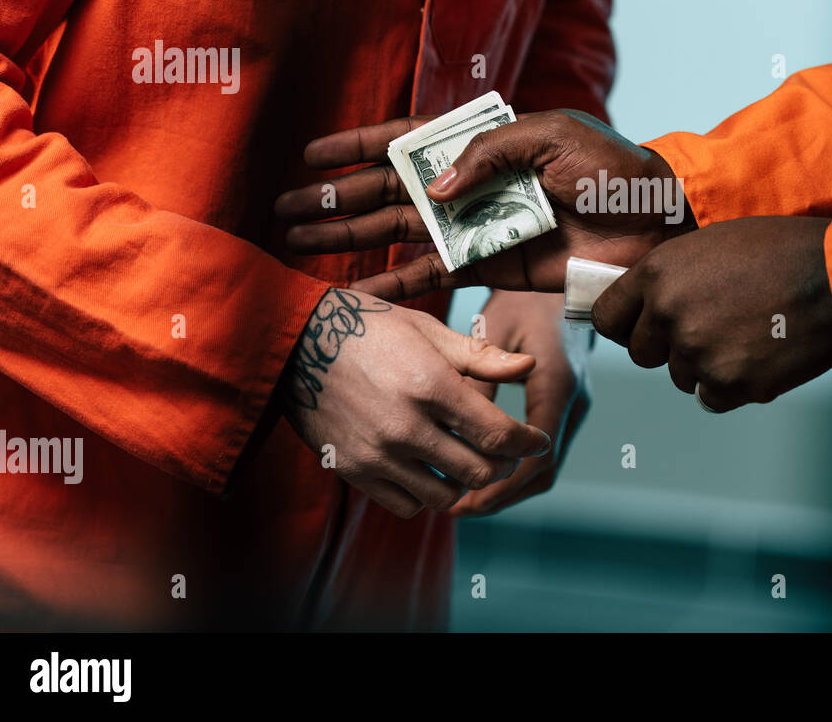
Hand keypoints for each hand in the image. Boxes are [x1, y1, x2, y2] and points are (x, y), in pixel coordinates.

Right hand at [273, 109, 693, 299]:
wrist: (656, 227)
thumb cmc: (613, 171)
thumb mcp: (554, 138)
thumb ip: (491, 153)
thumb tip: (433, 186)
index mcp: (486, 145)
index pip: (409, 143)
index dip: (359, 149)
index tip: (311, 158)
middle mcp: (472, 186)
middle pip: (391, 191)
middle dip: (338, 199)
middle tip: (286, 208)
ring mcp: (477, 229)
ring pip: (399, 233)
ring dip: (352, 239)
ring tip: (302, 242)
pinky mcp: (491, 268)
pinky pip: (434, 276)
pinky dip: (397, 285)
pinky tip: (359, 293)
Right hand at [282, 288, 552, 517]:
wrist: (293, 340)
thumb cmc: (369, 326)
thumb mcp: (426, 329)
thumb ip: (480, 357)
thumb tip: (529, 366)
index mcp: (431, 385)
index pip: (498, 435)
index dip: (528, 442)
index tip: (538, 440)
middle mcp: (406, 426)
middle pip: (479, 471)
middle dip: (501, 463)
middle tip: (504, 450)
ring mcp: (377, 453)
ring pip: (445, 496)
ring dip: (462, 481)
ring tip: (463, 458)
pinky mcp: (352, 470)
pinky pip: (405, 505)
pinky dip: (424, 494)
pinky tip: (426, 468)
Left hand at [450, 290, 588, 515]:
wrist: (560, 286)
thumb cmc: (523, 300)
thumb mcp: (495, 327)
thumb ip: (480, 375)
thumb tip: (455, 427)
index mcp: (557, 385)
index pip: (538, 452)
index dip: (504, 483)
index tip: (469, 499)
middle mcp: (571, 403)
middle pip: (543, 472)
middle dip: (502, 496)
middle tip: (459, 510)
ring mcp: (570, 409)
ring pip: (545, 469)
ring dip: (507, 490)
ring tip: (464, 502)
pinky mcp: (561, 409)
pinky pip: (542, 454)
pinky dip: (514, 473)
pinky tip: (480, 473)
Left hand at [591, 217, 831, 411]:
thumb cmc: (782, 251)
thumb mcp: (710, 244)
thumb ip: (670, 276)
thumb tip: (645, 308)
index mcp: (658, 272)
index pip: (607, 318)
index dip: (627, 325)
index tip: (643, 328)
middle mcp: (669, 313)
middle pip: (642, 354)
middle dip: (669, 347)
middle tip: (710, 328)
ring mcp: (698, 353)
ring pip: (680, 377)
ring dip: (705, 365)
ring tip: (746, 333)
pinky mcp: (731, 384)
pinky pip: (711, 398)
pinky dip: (732, 386)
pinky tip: (759, 355)